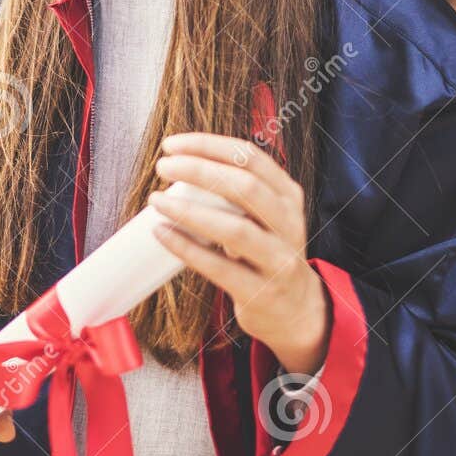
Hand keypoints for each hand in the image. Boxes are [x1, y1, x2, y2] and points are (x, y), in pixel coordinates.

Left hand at [148, 132, 329, 376]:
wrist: (298, 310)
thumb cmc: (269, 252)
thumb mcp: (267, 216)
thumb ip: (238, 192)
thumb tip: (181, 168)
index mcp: (287, 195)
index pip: (251, 157)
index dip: (209, 146)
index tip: (172, 145)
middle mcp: (288, 223)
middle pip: (245, 186)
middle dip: (199, 171)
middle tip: (163, 167)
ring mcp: (278, 259)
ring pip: (235, 229)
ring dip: (190, 211)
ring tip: (157, 201)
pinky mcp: (261, 292)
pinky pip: (220, 267)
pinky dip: (188, 249)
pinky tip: (163, 234)